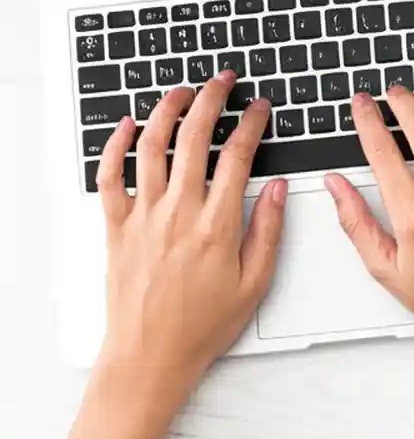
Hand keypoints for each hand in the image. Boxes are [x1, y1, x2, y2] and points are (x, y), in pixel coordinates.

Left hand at [95, 70, 286, 382]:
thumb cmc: (203, 326)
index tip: (259, 108)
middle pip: (194, 138)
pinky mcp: (116, 227)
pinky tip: (126, 126)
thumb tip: (277, 188)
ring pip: (152, 147)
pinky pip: (110, 176)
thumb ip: (268, 231)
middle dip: (211, 100)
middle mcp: (178, 213)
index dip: (251, 124)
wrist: (150, 356)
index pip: (238, 156)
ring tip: (181, 91)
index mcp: (217, 226)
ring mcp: (143, 217)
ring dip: (167, 111)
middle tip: (222, 82)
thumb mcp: (255, 283)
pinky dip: (115, 146)